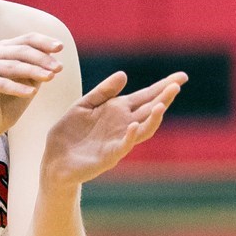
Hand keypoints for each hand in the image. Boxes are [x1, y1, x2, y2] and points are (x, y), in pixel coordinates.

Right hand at [0, 33, 62, 150]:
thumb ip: (36, 68)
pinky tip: (32, 93)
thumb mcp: (27, 83)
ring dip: (34, 71)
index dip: (44, 43)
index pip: (26, 40)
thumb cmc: (6, 104)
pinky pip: (1, 83)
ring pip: (13, 66)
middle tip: (58, 68)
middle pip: (21, 50)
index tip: (60, 48)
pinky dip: (17, 88)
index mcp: (2, 49)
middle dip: (42, 59)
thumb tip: (53, 55)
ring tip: (50, 77)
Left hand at [42, 71, 183, 188]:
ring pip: (143, 128)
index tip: (181, 77)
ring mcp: (118, 140)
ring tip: (162, 104)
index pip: (145, 96)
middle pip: (149, 109)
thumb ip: (103, 92)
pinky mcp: (109, 156)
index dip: (162, 86)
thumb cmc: (69, 133)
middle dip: (164, 97)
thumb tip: (124, 75)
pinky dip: (130, 136)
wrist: (54, 160)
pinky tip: (134, 125)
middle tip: (178, 85)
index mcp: (117, 110)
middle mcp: (123, 124)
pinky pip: (124, 146)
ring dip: (153, 117)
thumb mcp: (84, 105)